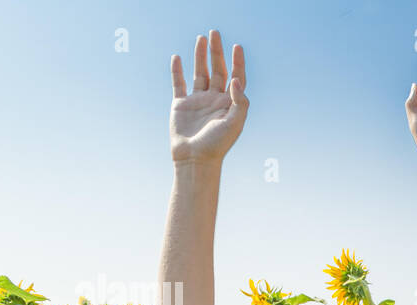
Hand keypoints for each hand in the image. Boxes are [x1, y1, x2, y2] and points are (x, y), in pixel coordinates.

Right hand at [169, 30, 248, 164]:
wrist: (195, 159)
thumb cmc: (217, 145)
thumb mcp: (235, 124)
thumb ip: (240, 102)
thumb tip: (236, 79)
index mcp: (230, 104)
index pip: (236, 78)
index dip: (237, 62)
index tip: (237, 47)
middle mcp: (215, 100)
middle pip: (217, 70)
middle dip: (217, 52)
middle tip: (215, 33)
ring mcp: (198, 101)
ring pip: (199, 73)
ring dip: (200, 56)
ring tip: (201, 39)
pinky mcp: (181, 105)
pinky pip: (178, 84)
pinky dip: (177, 71)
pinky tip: (177, 57)